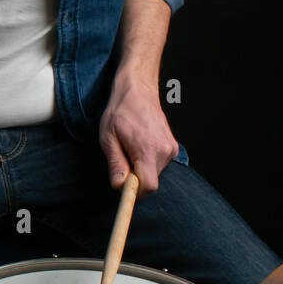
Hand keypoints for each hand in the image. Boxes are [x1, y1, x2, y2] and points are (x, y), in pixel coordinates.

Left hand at [98, 73, 178, 193]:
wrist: (138, 90)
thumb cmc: (121, 111)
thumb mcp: (108, 138)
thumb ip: (116, 163)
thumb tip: (119, 186)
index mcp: (148, 149)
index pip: (149, 186)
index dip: (135, 193)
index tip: (124, 190)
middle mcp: (165, 151)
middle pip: (150, 181)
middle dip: (134, 178)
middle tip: (122, 157)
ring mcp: (171, 149)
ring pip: (153, 173)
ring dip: (140, 168)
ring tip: (130, 146)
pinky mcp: (173, 148)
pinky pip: (158, 165)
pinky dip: (146, 161)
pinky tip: (139, 144)